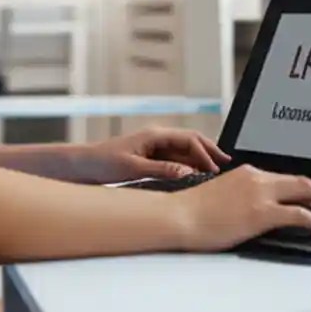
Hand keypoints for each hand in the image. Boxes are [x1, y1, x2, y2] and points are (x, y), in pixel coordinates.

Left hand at [73, 126, 229, 183]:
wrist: (83, 165)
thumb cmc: (102, 162)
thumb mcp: (133, 167)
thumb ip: (161, 169)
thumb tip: (187, 172)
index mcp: (155, 135)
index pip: (189, 139)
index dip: (205, 153)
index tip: (216, 168)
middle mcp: (157, 139)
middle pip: (191, 141)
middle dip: (210, 151)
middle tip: (227, 164)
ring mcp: (154, 148)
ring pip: (184, 151)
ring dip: (200, 159)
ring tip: (216, 171)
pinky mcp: (150, 159)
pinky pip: (175, 160)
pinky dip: (188, 166)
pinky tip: (196, 176)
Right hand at [172, 165, 310, 251]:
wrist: (177, 216)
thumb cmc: (190, 212)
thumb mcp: (220, 197)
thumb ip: (241, 198)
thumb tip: (253, 211)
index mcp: (246, 173)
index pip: (284, 178)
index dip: (306, 187)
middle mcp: (256, 177)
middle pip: (302, 180)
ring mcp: (260, 194)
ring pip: (306, 191)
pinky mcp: (261, 212)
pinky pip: (300, 214)